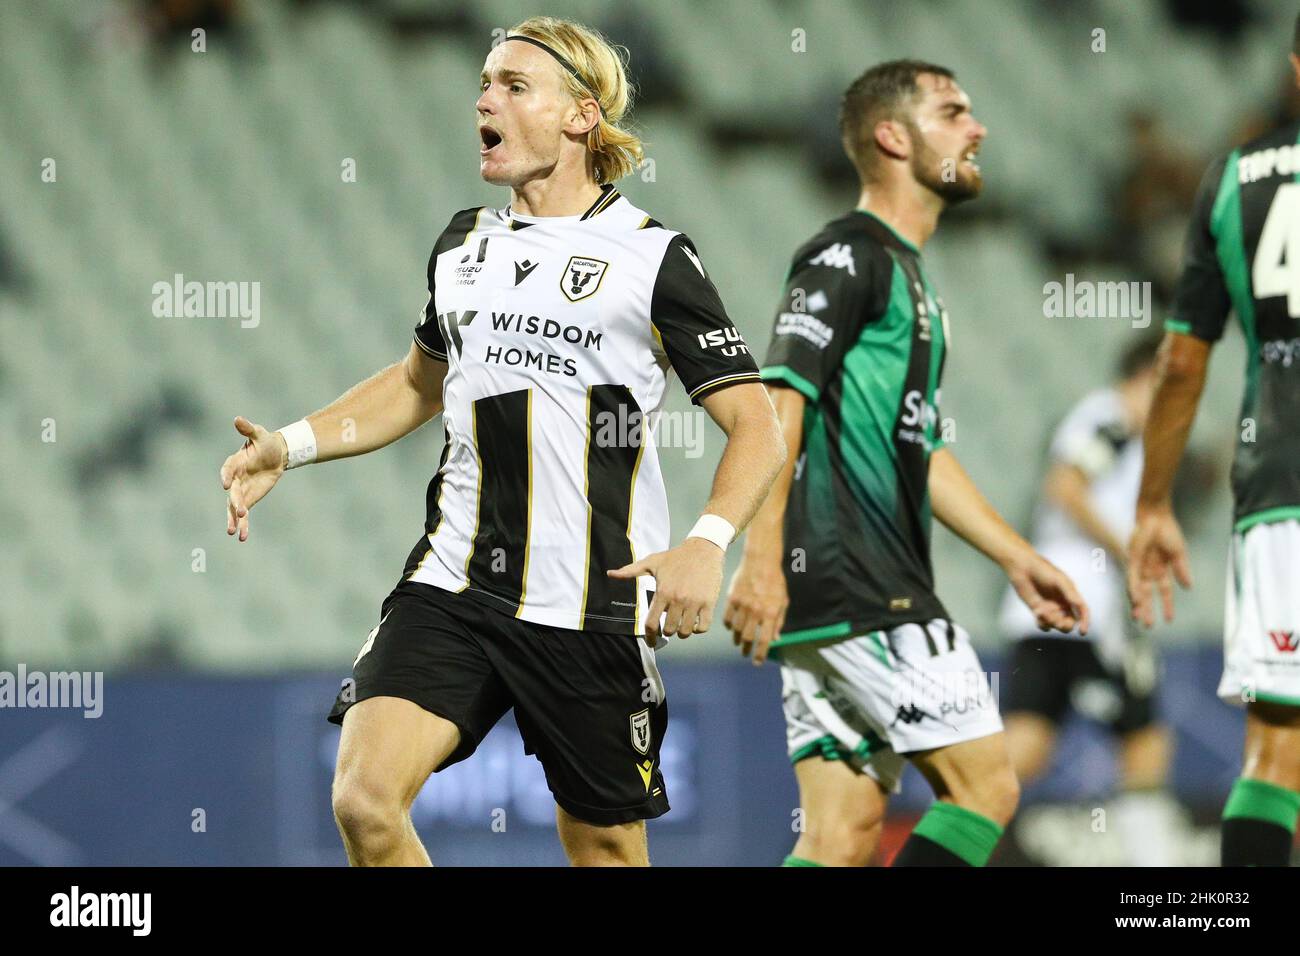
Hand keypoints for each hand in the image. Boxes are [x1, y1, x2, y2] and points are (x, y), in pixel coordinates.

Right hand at [219, 416, 287, 541]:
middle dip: (234, 503)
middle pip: (232, 492)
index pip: (228, 469)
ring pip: (234, 507)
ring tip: (233, 532)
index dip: (226, 475)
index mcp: (234, 462)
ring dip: (234, 519)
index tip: (225, 483)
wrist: (276, 454)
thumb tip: (238, 419)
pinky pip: (243, 515)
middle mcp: (234, 479)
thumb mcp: (260, 434)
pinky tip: (242, 537)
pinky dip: (243, 525)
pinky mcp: (247, 500)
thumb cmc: (266, 442)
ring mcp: (239, 491)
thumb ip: (248, 429)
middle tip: (239, 512)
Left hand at [608, 537, 724, 646]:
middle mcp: (677, 599)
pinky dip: (698, 629)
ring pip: (686, 631)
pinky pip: (703, 627)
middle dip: (668, 631)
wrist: (703, 549)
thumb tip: (610, 574)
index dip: (650, 637)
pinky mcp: (709, 603)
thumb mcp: (652, 562)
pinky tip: (695, 623)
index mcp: (662, 592)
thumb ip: (630, 571)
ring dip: (682, 632)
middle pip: (669, 630)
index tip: (652, 642)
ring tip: (682, 625)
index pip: (652, 623)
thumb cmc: (675, 556)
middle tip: (670, 626)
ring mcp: (694, 602)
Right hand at [723, 555, 788, 664]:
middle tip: (746, 653)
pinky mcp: (732, 599)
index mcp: (770, 613)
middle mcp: (755, 611)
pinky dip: (730, 626)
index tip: (756, 662)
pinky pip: (728, 618)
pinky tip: (733, 627)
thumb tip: (775, 639)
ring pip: (736, 630)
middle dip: (747, 649)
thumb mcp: (783, 602)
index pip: (764, 641)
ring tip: (740, 642)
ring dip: (738, 639)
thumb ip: (778, 621)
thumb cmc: (775, 582)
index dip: (759, 654)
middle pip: (748, 638)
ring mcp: (742, 605)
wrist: (760, 562)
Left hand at [1005, 550, 1089, 634]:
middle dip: (1065, 625)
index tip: (1082, 632)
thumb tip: (1080, 605)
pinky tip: (1037, 612)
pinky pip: (1044, 625)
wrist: (1023, 568)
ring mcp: (1050, 609)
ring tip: (1042, 611)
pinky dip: (1042, 623)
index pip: (1082, 611)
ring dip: (1051, 622)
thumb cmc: (1043, 570)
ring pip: (1056, 625)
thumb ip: (1070, 592)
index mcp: (1070, 596)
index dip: (1085, 622)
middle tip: (1058, 622)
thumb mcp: (1059, 580)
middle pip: (1069, 623)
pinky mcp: (1038, 611)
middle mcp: (1062, 604)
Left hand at [1126, 504, 1192, 626]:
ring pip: (1138, 590)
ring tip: (1139, 618)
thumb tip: (1189, 588)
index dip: (1166, 606)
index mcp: (1162, 570)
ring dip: (1139, 604)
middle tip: (1148, 626)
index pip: (1164, 592)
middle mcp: (1149, 571)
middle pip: (1148, 595)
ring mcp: (1140, 567)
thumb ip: (1182, 570)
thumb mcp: (1178, 554)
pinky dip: (1133, 589)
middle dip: (1148, 610)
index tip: (1169, 620)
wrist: (1156, 517)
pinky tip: (1135, 600)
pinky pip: (1132, 578)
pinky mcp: (1132, 560)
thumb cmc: (1168, 532)